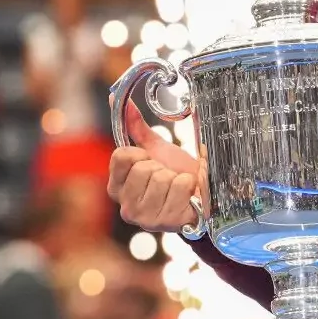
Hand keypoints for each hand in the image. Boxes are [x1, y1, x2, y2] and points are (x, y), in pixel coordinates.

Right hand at [107, 99, 208, 232]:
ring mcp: (146, 219)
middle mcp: (126, 207)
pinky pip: (179, 187)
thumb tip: (113, 95)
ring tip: (179, 186)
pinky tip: (189, 195)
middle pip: (143, 168)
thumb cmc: (177, 173)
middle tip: (169, 176)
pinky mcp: (168, 223)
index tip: (151, 160)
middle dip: (162, 167)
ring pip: (161, 178)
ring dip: (177, 177)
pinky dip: (189, 184)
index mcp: (117, 188)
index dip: (141, 153)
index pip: (121, 157)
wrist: (204, 195)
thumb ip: (134, 126)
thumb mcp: (156, 149)